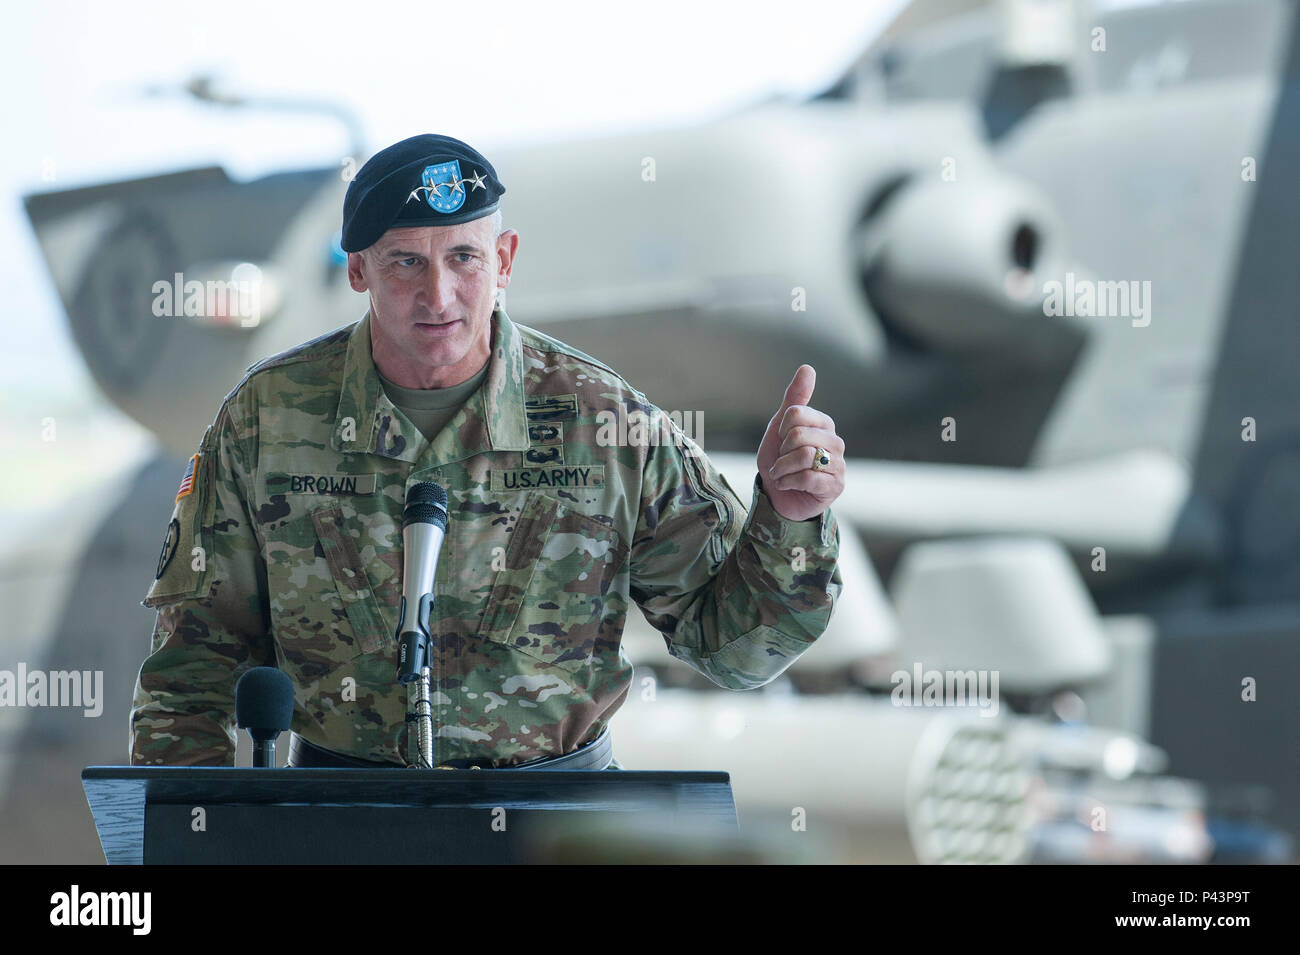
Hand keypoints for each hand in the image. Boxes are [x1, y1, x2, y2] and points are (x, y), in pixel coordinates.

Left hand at [755, 365, 844, 521]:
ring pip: (803, 456)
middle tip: (782, 461)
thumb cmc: (781, 460)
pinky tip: (789, 485)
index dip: (780, 430)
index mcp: (823, 423)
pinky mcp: (836, 485)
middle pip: (798, 435)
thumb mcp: (780, 427)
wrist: (780, 497)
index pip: (795, 413)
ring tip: (784, 474)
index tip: (781, 441)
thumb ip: (794, 398)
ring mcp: (839, 464)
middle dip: (781, 452)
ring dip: (782, 469)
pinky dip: (788, 482)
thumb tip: (808, 367)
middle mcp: (835, 441)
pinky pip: (806, 477)